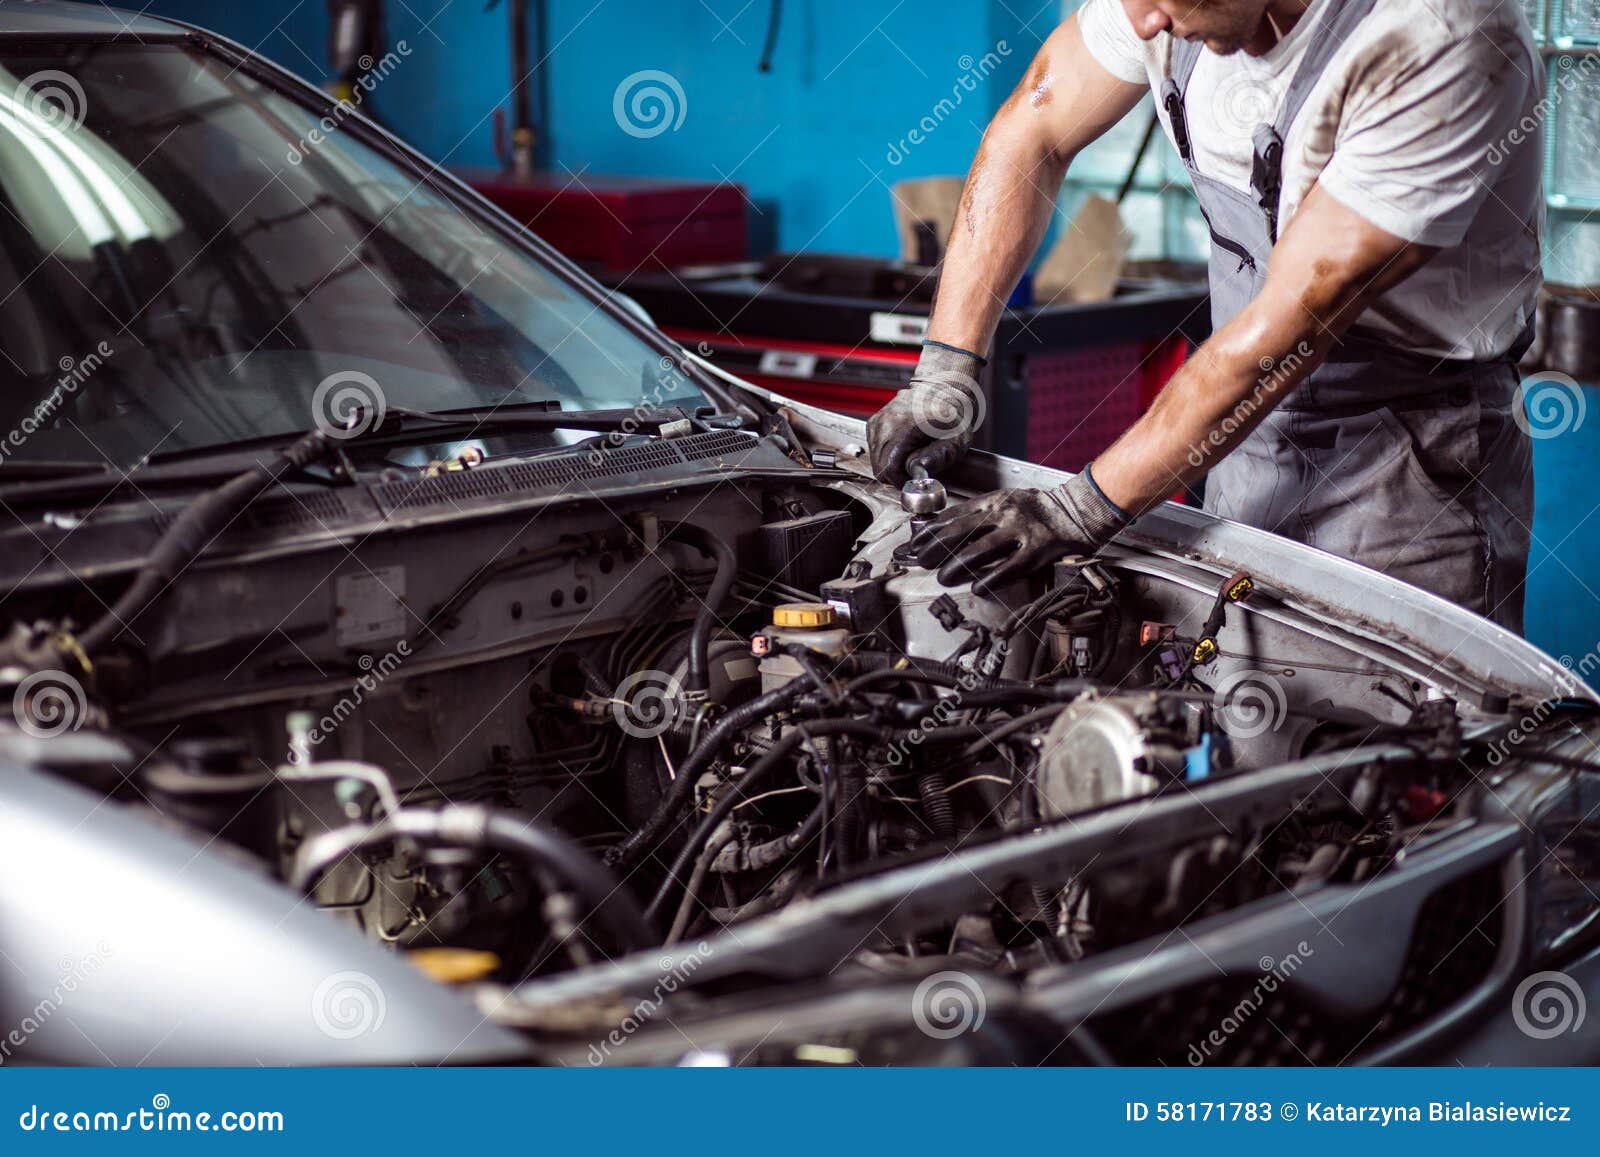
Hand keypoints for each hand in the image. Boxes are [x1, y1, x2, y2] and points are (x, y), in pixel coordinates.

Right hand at [867, 342, 985, 484]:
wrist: (940, 390)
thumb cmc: (950, 415)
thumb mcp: (955, 439)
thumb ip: (939, 457)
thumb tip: (919, 470)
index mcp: (904, 428)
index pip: (889, 469)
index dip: (901, 480)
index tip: (915, 478)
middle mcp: (886, 424)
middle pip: (879, 467)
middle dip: (896, 474)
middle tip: (915, 468)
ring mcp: (878, 422)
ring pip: (875, 460)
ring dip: (891, 464)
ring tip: (911, 454)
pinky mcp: (874, 423)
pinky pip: (874, 449)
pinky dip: (886, 454)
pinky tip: (902, 446)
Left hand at [907, 467, 1131, 597]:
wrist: (1076, 511)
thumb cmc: (1036, 510)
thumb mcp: (1004, 501)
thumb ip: (978, 513)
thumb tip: (944, 530)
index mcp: (993, 501)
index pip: (953, 516)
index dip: (930, 531)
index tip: (915, 544)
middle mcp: (1003, 513)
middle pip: (960, 532)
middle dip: (936, 549)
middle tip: (922, 562)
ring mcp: (1020, 532)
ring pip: (980, 551)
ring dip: (956, 566)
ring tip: (943, 577)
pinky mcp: (1036, 551)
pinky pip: (1008, 568)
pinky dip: (989, 579)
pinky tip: (976, 588)